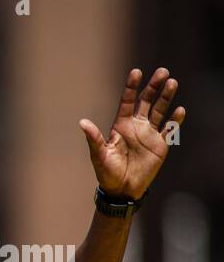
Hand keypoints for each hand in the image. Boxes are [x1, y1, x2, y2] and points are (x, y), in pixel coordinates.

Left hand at [80, 67, 184, 199]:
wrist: (121, 190)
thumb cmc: (107, 172)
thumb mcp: (98, 155)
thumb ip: (94, 138)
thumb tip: (82, 122)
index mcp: (121, 126)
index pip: (127, 102)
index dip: (131, 87)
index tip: (136, 72)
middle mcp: (136, 126)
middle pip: (147, 101)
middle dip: (153, 86)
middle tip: (162, 72)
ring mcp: (149, 134)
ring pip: (160, 111)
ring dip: (166, 97)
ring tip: (172, 82)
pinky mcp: (160, 145)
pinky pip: (169, 130)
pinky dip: (175, 120)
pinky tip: (179, 110)